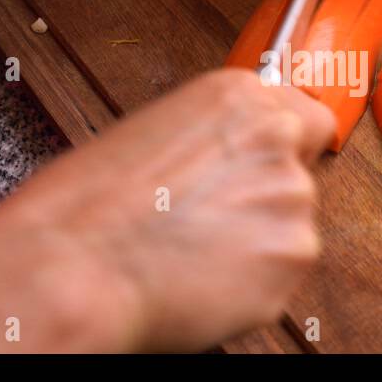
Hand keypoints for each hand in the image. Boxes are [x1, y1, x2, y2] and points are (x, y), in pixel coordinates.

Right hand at [15, 68, 335, 351]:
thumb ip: (215, 139)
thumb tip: (232, 159)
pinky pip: (281, 273)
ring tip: (194, 252)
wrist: (74, 269)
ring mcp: (291, 200)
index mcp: (241, 98)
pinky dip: (252, 283)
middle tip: (210, 220)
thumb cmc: (90, 206)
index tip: (263, 169)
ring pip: (291, 226)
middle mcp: (276, 141)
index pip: (307, 118)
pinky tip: (202, 277)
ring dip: (257, 242)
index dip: (285, 149)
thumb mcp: (154, 134)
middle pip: (300, 174)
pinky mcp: (293, 258)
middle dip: (265, 199)